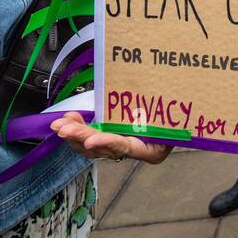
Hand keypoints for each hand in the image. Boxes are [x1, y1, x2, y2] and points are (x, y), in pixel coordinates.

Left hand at [50, 111, 173, 163]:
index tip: (91, 140)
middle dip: (82, 137)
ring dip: (74, 134)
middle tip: (65, 128)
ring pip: (92, 147)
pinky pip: (90, 140)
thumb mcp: (171, 109)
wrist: (177, 111)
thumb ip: (162, 104)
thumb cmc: (175, 111)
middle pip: (104, 148)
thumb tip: (158, 85)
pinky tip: (68, 120)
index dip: (107, 143)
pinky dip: (78, 129)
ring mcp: (121, 147)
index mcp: (152, 150)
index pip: (126, 146)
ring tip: (60, 124)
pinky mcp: (110, 139)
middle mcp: (135, 152)